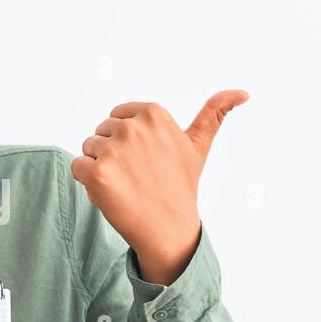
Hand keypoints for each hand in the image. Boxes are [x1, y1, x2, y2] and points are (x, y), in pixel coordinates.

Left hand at [70, 91, 248, 284]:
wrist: (168, 229)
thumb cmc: (181, 186)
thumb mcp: (198, 146)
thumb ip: (214, 113)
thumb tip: (244, 93)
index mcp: (153, 114)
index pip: (117, 116)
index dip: (127, 140)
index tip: (146, 159)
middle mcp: (133, 127)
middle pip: (101, 132)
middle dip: (113, 153)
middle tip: (137, 175)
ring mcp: (113, 150)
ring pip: (88, 148)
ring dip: (100, 167)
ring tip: (126, 184)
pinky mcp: (96, 173)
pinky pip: (77, 166)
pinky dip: (86, 180)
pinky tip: (110, 193)